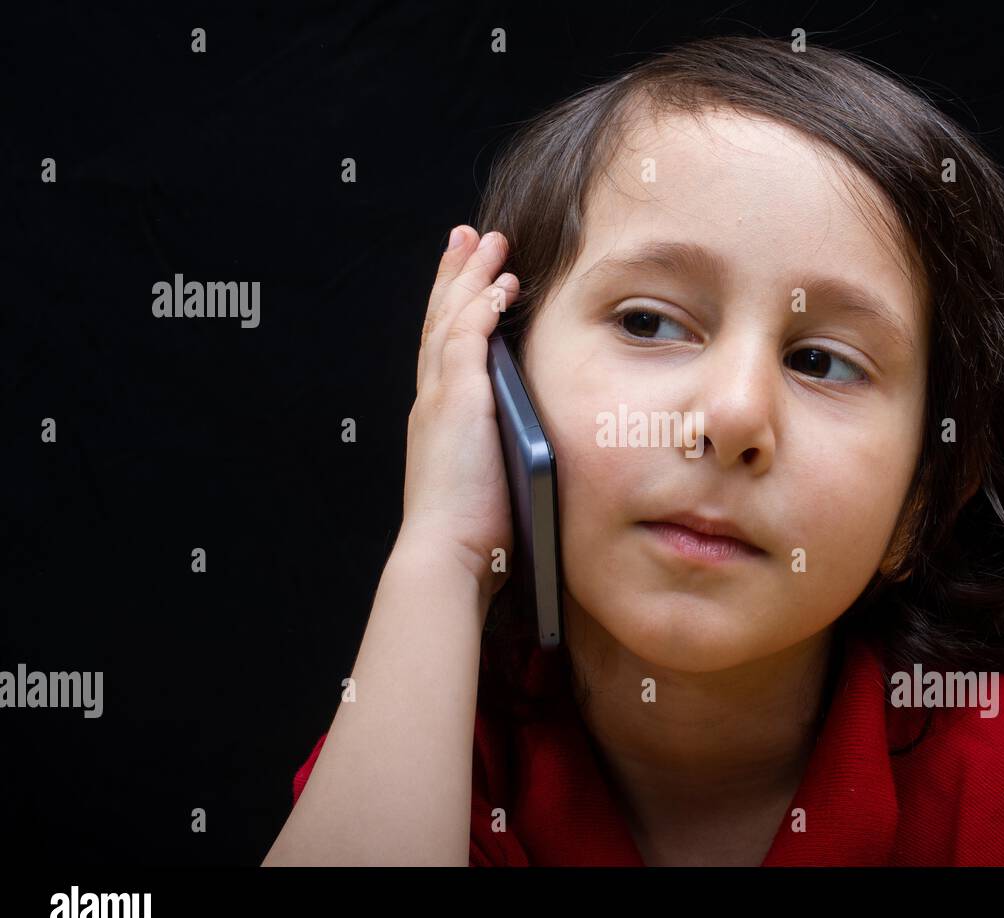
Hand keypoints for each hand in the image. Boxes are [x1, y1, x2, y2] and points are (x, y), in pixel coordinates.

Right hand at [394, 225, 518, 600]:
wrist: (447, 553)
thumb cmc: (472, 532)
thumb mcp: (486, 480)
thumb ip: (501, 450)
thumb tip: (529, 446)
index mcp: (440, 418)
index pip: (445, 349)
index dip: (455, 309)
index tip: (470, 280)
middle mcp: (433, 399)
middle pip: (440, 320)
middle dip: (453, 275)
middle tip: (465, 237)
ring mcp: (442, 396)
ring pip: (452, 317)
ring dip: (469, 276)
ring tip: (486, 241)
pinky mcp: (457, 398)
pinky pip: (469, 336)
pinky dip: (483, 305)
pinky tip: (503, 283)